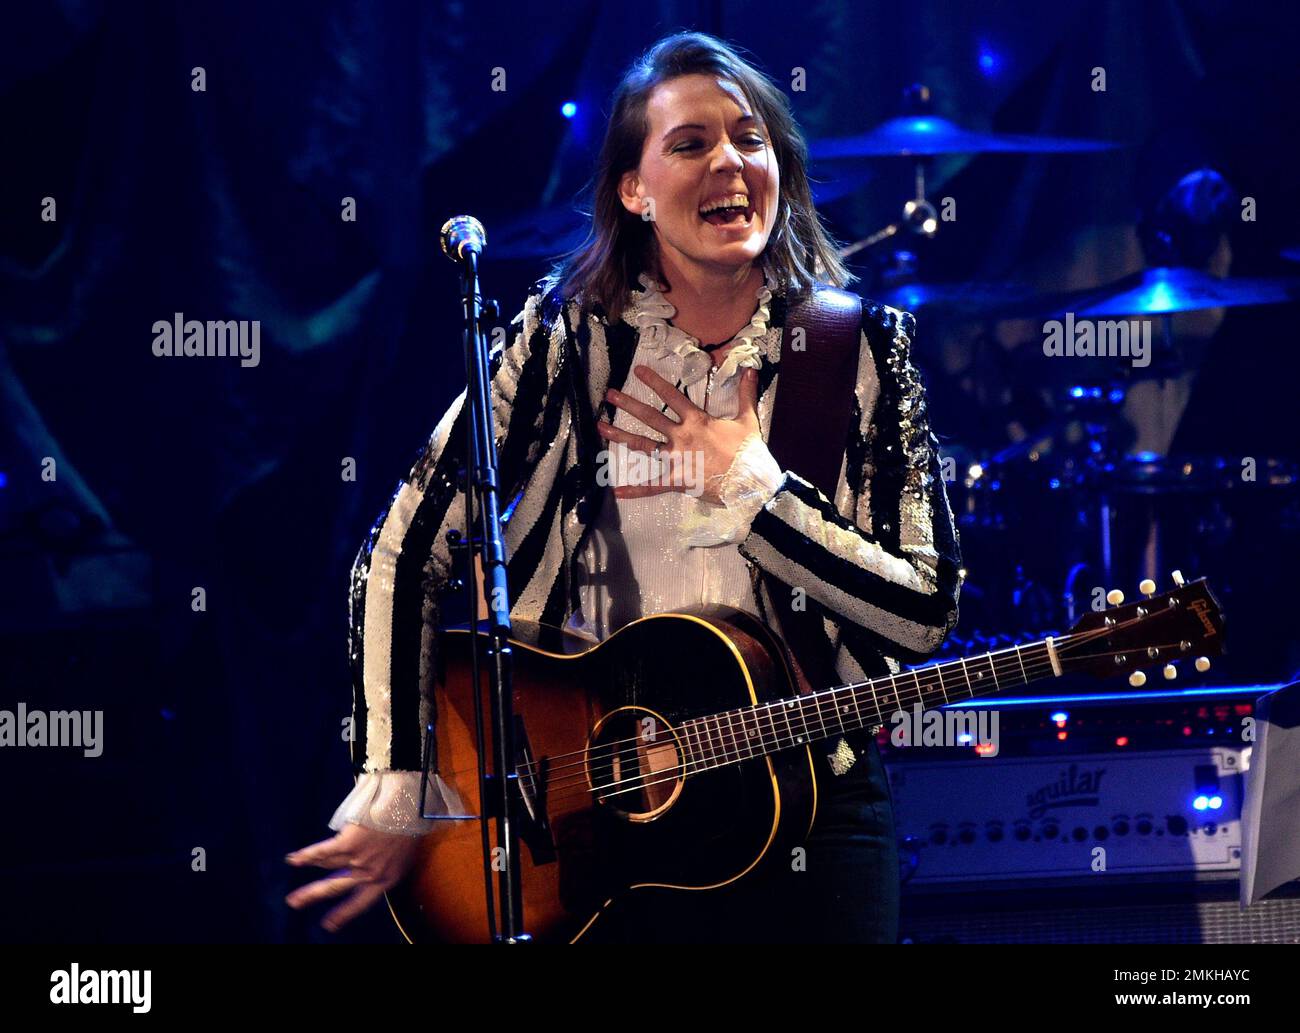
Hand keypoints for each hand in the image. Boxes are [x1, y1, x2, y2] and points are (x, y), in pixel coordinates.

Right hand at [285, 822, 424, 932]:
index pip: (361, 902)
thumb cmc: (412, 824)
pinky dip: (306, 856)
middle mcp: (371, 874)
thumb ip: (385, 864)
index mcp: (388, 879)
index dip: (343, 913)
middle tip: (295, 902)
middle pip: (335, 887)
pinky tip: (293, 858)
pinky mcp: (349, 843)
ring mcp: (359, 860)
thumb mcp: (404, 853)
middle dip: (313, 895)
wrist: (411, 805)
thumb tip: (367, 866)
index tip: (329, 925)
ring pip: (327, 865)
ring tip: (294, 865)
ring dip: (308, 866)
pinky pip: (322, 852)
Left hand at [597, 364, 759, 504]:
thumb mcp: (748, 419)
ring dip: (620, 436)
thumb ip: (745, 394)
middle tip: (609, 395)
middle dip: (628, 404)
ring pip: (643, 445)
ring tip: (601, 427)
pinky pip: (653, 486)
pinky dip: (636, 490)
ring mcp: (676, 458)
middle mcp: (681, 436)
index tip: (638, 371)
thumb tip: (751, 370)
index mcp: (697, 420)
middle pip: (650, 417)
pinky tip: (617, 491)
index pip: (672, 396)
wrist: (749, 482)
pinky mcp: (677, 480)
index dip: (654, 382)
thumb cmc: (748, 452)